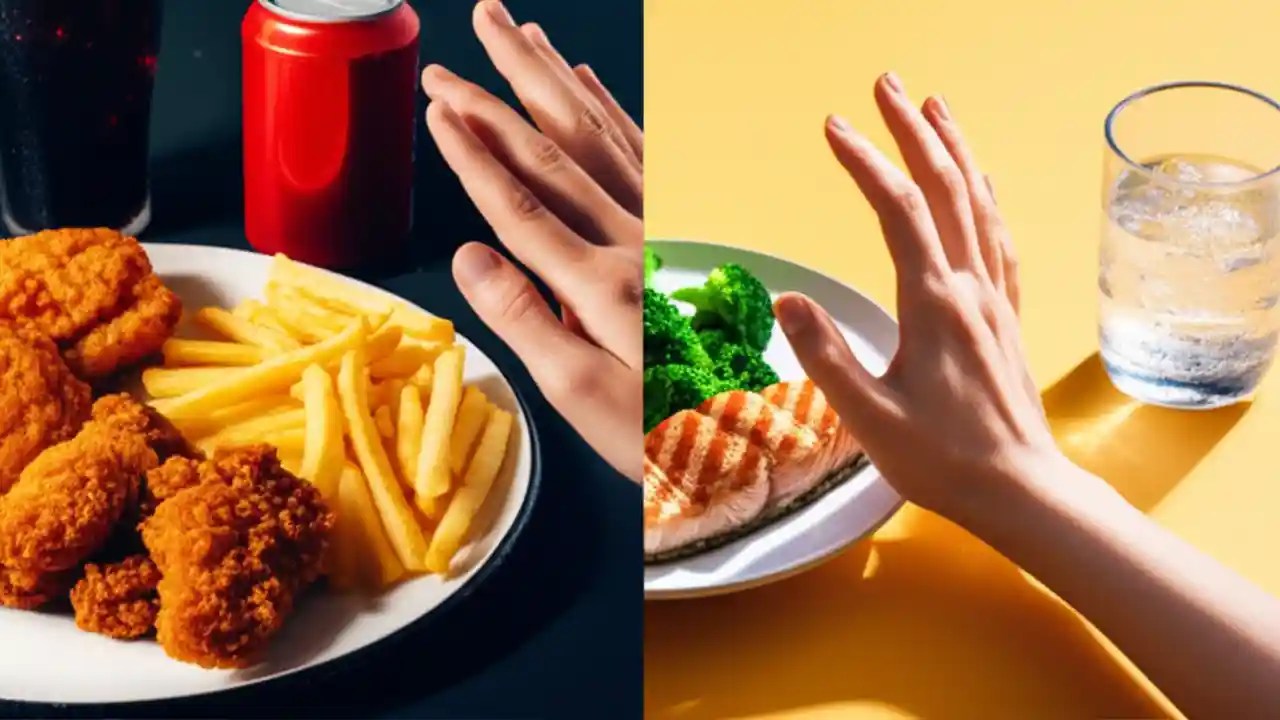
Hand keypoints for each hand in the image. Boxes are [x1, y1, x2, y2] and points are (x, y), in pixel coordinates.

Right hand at [422, 0, 642, 480]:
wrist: (748, 430)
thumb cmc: (657, 428)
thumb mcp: (582, 396)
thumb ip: (524, 321)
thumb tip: (469, 257)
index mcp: (598, 284)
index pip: (519, 205)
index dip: (473, 153)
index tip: (436, 107)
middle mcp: (630, 240)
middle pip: (553, 149)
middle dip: (499, 92)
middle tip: (461, 43)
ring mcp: (660, 226)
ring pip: (597, 132)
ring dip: (553, 78)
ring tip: (517, 32)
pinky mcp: (678, 226)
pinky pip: (641, 149)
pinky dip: (609, 108)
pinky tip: (588, 79)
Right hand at [773, 73, 1053, 525]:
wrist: (1020, 489)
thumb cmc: (943, 460)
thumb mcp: (870, 418)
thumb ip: (826, 356)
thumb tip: (786, 301)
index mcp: (934, 304)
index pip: (898, 211)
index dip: (865, 163)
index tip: (833, 128)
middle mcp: (971, 287)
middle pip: (946, 188)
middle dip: (914, 131)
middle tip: (887, 84)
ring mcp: (994, 298)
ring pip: (979, 204)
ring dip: (955, 149)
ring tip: (935, 107)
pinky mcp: (1004, 315)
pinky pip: (999, 238)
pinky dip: (985, 197)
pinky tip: (979, 183)